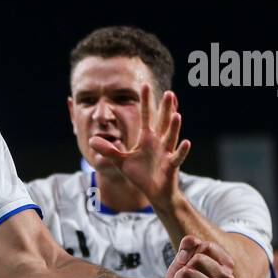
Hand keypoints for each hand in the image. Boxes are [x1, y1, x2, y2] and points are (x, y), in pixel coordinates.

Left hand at [89, 83, 188, 210]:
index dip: (145, 102)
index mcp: (147, 139)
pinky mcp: (171, 166)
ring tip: (176, 114)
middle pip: (162, 122)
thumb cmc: (140, 175)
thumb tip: (91, 140)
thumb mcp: (121, 161)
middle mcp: (158, 142)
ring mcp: (166, 153)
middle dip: (165, 108)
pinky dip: (181, 150)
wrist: (154, 193)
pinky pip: (177, 157)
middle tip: (169, 93)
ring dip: (174, 126)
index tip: (144, 85)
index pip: (146, 116)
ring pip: (171, 137)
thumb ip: (108, 150)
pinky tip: (185, 142)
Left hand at [151, 236, 234, 277]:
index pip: (207, 247)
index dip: (190, 253)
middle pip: (198, 259)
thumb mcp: (184, 255)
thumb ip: (189, 243)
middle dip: (184, 267)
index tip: (190, 264)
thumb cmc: (182, 275)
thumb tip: (192, 241)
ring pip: (188, 273)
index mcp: (226, 264)